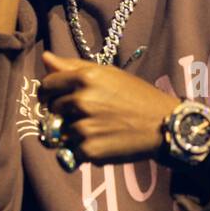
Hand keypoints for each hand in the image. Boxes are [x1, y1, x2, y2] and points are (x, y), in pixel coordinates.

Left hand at [39, 51, 180, 163]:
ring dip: (75, 133)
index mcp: (84, 78)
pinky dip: (85, 150)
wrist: (164, 124)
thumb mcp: (109, 74)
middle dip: (64, 112)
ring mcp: (84, 128)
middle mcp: (81, 102)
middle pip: (53, 109)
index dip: (49, 92)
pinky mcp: (89, 151)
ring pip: (62, 132)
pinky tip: (104, 142)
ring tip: (100, 129)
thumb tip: (46, 58)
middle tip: (89, 115)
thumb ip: (74, 67)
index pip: (47, 85)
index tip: (56, 98)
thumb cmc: (138, 96)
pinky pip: (73, 152)